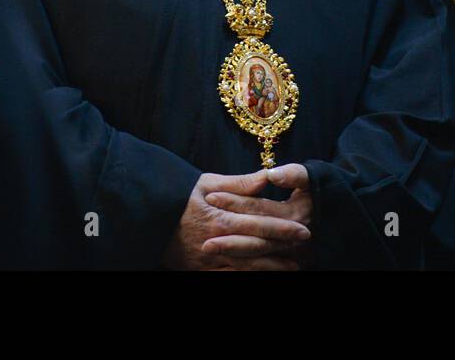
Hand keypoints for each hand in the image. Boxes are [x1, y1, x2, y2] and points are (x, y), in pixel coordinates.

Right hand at [163, 170, 309, 269]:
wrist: (148, 217)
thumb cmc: (179, 196)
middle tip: (305, 247)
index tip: (303, 229)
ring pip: (247, 266)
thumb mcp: (206, 183)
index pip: (259, 225)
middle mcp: (218, 243)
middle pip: (257, 248)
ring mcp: (210, 260)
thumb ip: (239, 183)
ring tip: (293, 266)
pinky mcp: (202, 271)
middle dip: (283, 248)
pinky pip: (229, 277)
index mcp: (221, 219)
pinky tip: (263, 274)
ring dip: (272, 267)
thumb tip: (266, 177)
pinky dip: (248, 277)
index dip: (282, 229)